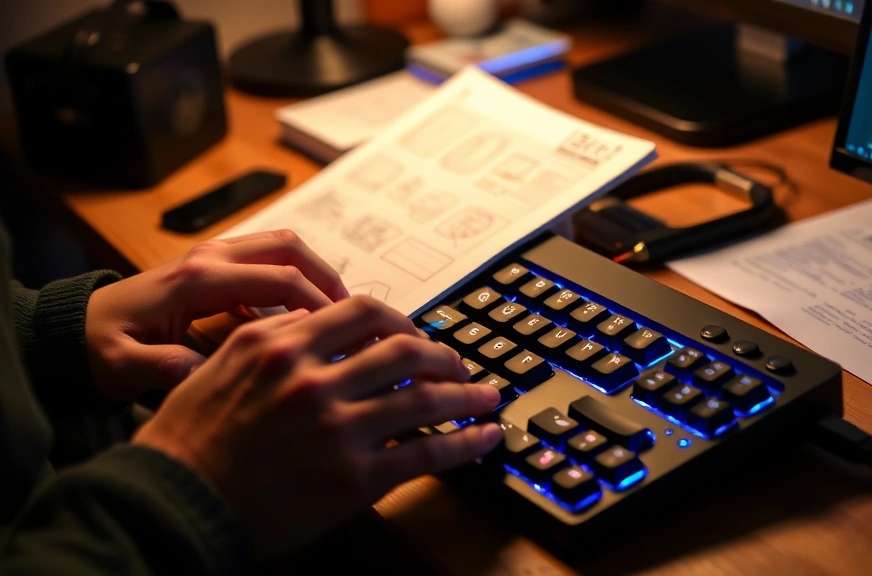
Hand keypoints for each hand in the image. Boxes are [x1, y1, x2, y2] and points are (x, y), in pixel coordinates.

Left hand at [85, 230, 346, 400]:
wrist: (74, 332)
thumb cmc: (99, 351)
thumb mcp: (122, 366)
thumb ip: (163, 369)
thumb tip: (206, 374)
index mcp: (196, 279)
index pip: (279, 279)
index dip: (321, 306)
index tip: (346, 336)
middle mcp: (209, 258)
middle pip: (291, 249)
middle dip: (329, 279)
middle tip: (353, 317)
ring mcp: (213, 257)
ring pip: (284, 248)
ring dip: (317, 274)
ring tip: (339, 314)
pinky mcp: (214, 266)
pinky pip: (269, 260)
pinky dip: (297, 279)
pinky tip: (306, 317)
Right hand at [132, 297, 502, 558]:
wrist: (173, 505)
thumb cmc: (188, 441)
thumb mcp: (220, 366)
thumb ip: (272, 338)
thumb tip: (320, 322)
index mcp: (281, 345)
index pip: (363, 311)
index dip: (402, 321)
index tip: (415, 335)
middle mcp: (314, 380)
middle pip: (405, 350)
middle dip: (444, 355)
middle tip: (458, 365)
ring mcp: (338, 429)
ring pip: (426, 398)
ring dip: (468, 395)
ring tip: (488, 397)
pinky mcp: (354, 478)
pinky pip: (427, 453)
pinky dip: (464, 443)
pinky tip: (482, 438)